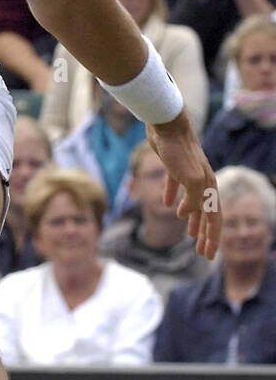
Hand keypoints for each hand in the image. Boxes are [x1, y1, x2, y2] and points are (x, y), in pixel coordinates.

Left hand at [147, 109, 221, 259]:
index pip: (214, 218)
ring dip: (193, 220)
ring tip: (189, 234)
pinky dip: (173, 197)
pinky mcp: (172, 165)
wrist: (166, 123)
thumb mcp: (190, 178)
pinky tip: (168, 205)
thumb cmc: (178, 150)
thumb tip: (185, 215)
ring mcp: (187, 173)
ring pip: (192, 203)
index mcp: (208, 185)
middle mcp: (202, 181)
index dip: (212, 239)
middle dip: (205, 235)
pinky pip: (174, 186)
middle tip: (201, 253)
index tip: (208, 256)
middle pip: (206, 214)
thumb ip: (193, 199)